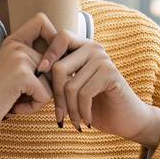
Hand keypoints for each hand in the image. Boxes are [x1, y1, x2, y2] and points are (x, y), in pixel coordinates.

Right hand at [0, 13, 54, 140]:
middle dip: (45, 87)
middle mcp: (16, 45)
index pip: (41, 20)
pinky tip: (14, 106)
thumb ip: (35, 63)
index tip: (49, 59)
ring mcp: (19, 58)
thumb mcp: (15, 73)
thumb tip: (66, 65)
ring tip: (16, 100)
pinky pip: (46, 95)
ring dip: (38, 99)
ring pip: (52, 82)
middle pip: (55, 63)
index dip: (53, 36)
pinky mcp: (22, 75)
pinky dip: (33, 107)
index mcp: (13, 42)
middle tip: (21, 95)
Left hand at [28, 12, 159, 146]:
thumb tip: (33, 72)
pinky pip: (84, 94)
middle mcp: (94, 48)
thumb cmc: (96, 105)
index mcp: (83, 46)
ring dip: (70, 110)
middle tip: (60, 115)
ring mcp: (104, 60)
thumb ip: (60, 76)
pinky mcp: (111, 75)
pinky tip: (86, 121)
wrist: (126, 119)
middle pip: (59, 67)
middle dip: (55, 96)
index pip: (60, 37)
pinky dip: (82, 112)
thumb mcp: (74, 88)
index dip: (47, 55)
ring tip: (74, 121)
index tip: (40, 76)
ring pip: (70, 85)